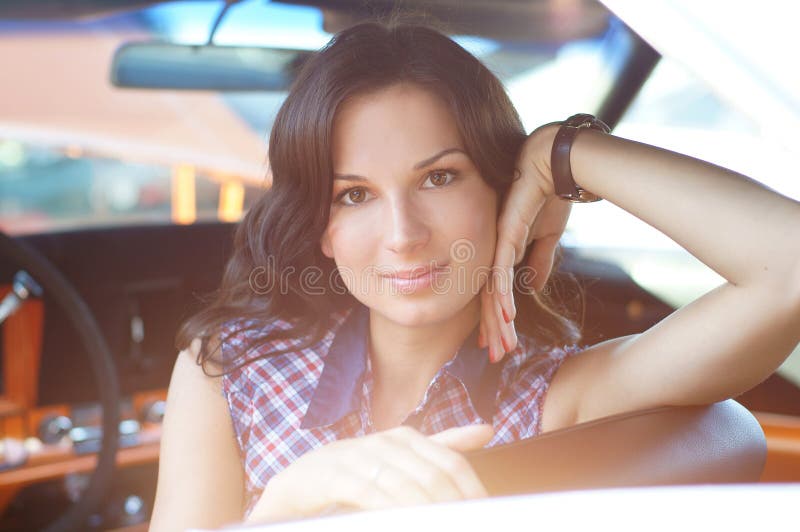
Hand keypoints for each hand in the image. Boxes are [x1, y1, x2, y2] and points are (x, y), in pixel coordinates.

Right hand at [245, 424, 492, 522]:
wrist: (297, 482)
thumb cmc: (355, 473)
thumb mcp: (401, 459)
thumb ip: (442, 447)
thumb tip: (487, 429)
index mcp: (404, 438)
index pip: (450, 462)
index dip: (470, 491)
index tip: (486, 513)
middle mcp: (383, 442)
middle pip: (431, 476)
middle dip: (453, 505)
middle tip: (466, 524)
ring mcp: (355, 457)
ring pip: (402, 485)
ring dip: (426, 511)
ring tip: (442, 524)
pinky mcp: (330, 477)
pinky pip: (366, 492)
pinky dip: (388, 509)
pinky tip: (402, 520)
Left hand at [478, 123, 564, 362]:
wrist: (555, 163)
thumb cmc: (550, 193)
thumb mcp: (547, 235)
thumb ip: (539, 260)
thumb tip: (532, 287)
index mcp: (503, 251)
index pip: (497, 292)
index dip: (497, 319)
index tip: (499, 342)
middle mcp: (494, 250)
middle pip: (491, 298)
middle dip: (494, 330)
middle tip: (494, 357)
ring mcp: (497, 244)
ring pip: (493, 292)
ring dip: (498, 323)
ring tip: (500, 349)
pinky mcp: (505, 236)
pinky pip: (502, 272)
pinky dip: (505, 297)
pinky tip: (506, 319)